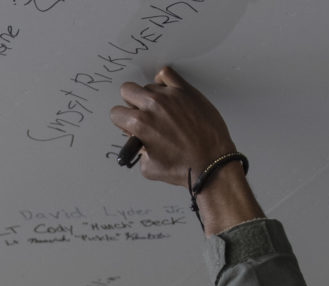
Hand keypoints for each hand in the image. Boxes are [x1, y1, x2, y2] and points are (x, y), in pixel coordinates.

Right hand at [109, 67, 261, 233]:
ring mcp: (171, 96)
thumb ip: (137, 149)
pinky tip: (166, 92)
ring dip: (150, 97)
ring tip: (162, 111)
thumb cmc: (185, 167)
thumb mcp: (149, 167)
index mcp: (140, 124)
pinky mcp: (186, 91)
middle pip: (127, 90)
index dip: (122, 121)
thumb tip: (138, 139)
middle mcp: (153, 106)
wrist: (212, 163)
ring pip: (148, 86)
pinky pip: (166, 73)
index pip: (116, 112)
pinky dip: (162, 80)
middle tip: (141, 115)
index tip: (130, 126)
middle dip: (130, 104)